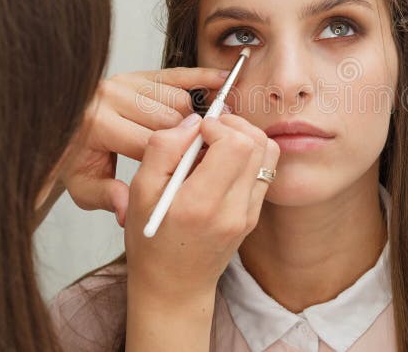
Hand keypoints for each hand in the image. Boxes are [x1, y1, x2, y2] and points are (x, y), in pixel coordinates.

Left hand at [57, 67, 228, 225]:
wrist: (61, 127)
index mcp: (98, 123)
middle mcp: (111, 95)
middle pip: (170, 120)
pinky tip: (224, 82)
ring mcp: (126, 80)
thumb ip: (108, 197)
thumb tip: (128, 211)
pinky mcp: (139, 74)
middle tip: (205, 160)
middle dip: (188, 142)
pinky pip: (178, 75)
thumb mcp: (84, 187)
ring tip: (200, 140)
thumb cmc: (75, 160)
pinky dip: (203, 78)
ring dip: (192, 120)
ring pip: (179, 100)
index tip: (193, 176)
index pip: (150, 144)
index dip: (175, 161)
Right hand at [124, 113, 279, 300]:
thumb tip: (193, 122)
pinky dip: (248, 156)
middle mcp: (233, 210)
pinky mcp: (255, 215)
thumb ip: (163, 149)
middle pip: (257, 143)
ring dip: (244, 138)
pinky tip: (222, 164)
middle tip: (207, 134)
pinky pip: (264, 170)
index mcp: (201, 204)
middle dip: (233, 126)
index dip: (218, 126)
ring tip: (215, 146)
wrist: (174, 285)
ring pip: (267, 153)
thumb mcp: (140, 191)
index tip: (197, 132)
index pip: (236, 145)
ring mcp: (249, 214)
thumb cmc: (151, 240)